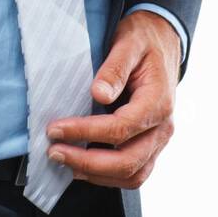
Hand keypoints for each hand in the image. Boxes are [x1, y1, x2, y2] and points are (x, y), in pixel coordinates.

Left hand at [44, 10, 180, 189]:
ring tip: (64, 162)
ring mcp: (159, 139)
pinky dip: (108, 176)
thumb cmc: (143, 40)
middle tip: (54, 152)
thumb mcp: (128, 42)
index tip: (55, 129)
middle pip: (128, 160)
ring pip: (132, 174)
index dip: (86, 132)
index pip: (121, 127)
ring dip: (96, 174)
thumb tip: (99, 94)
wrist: (163, 40)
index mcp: (158, 101)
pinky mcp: (151, 145)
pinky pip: (134, 172)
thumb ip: (115, 68)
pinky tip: (82, 167)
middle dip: (87, 161)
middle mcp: (163, 127)